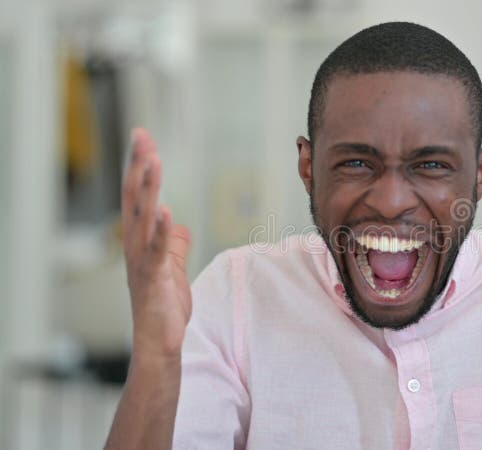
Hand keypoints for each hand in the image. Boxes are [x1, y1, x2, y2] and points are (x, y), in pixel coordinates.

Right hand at [122, 129, 191, 359]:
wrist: (159, 340)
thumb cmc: (164, 304)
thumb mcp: (173, 266)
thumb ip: (174, 243)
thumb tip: (178, 223)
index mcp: (140, 239)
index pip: (138, 195)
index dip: (140, 166)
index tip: (143, 138)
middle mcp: (135, 245)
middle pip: (135, 198)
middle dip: (139, 166)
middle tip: (142, 137)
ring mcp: (142, 260)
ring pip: (143, 218)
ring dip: (148, 189)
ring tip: (153, 161)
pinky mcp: (154, 278)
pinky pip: (157, 250)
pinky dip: (161, 230)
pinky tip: (166, 210)